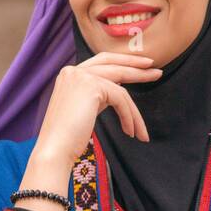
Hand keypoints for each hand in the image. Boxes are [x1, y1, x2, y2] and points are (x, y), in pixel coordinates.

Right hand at [13, 54, 161, 210]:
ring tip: (143, 130)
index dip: (123, 61)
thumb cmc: (67, 137)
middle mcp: (74, 71)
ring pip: (120, 86)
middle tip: (157, 72)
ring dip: (134, 111)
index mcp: (70, 74)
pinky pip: (120, 99)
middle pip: (113, 63)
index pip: (102, 61)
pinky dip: (129, 117)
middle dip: (137, 67)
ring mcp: (81, 76)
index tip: (142, 65)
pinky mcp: (92, 87)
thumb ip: (97, 95)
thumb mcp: (84, 109)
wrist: (54, 149)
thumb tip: (118, 91)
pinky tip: (130, 132)